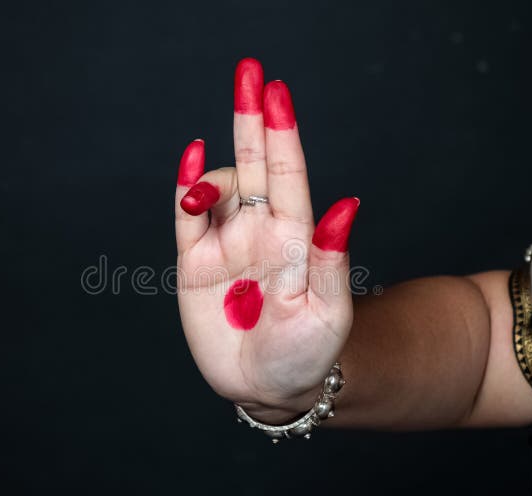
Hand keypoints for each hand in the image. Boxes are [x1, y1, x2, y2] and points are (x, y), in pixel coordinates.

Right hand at [174, 58, 358, 422]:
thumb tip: (346, 205)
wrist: (268, 387)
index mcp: (297, 238)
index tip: (275, 92)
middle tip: (249, 72)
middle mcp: (261, 231)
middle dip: (251, 118)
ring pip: (219, 187)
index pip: (289, 176)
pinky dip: (186, 187)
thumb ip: (330, 261)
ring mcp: (227, 243)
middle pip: (255, 164)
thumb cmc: (307, 353)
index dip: (282, 134)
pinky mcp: (195, 262)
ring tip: (200, 192)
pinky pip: (187, 218)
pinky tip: (189, 162)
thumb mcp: (326, 314)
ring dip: (211, 175)